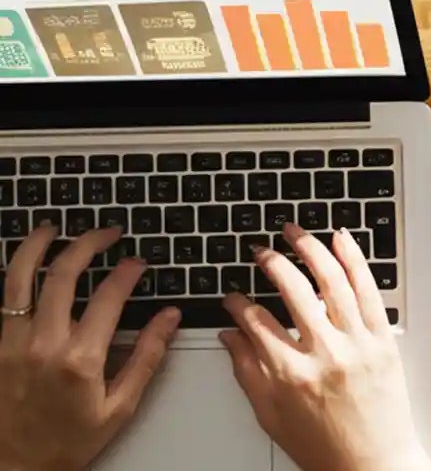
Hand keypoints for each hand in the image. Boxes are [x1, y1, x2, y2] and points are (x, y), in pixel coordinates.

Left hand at [0, 226, 180, 470]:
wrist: (16, 466)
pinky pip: (1, 300)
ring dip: (37, 247)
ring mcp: (12, 343)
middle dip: (88, 245)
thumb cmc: (68, 441)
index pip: (108, 297)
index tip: (138, 263)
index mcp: (80, 359)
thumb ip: (146, 357)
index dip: (126, 273)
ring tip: (51, 228)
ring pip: (20, 279)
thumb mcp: (120, 407)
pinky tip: (24, 262)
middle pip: (63, 276)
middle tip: (107, 233)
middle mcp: (42, 344)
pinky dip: (13, 275)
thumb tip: (169, 318)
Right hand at [220, 223, 426, 470]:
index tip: (233, 295)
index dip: (238, 303)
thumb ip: (247, 372)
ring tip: (296, 232)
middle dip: (272, 262)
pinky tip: (342, 241)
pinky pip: (369, 291)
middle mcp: (325, 355)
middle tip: (261, 250)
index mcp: (291, 375)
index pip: (256, 322)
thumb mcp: (271, 415)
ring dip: (312, 249)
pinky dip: (355, 261)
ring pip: (333, 281)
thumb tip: (230, 336)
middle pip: (293, 291)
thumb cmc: (325, 446)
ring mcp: (358, 344)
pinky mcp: (383, 340)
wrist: (374, 463)